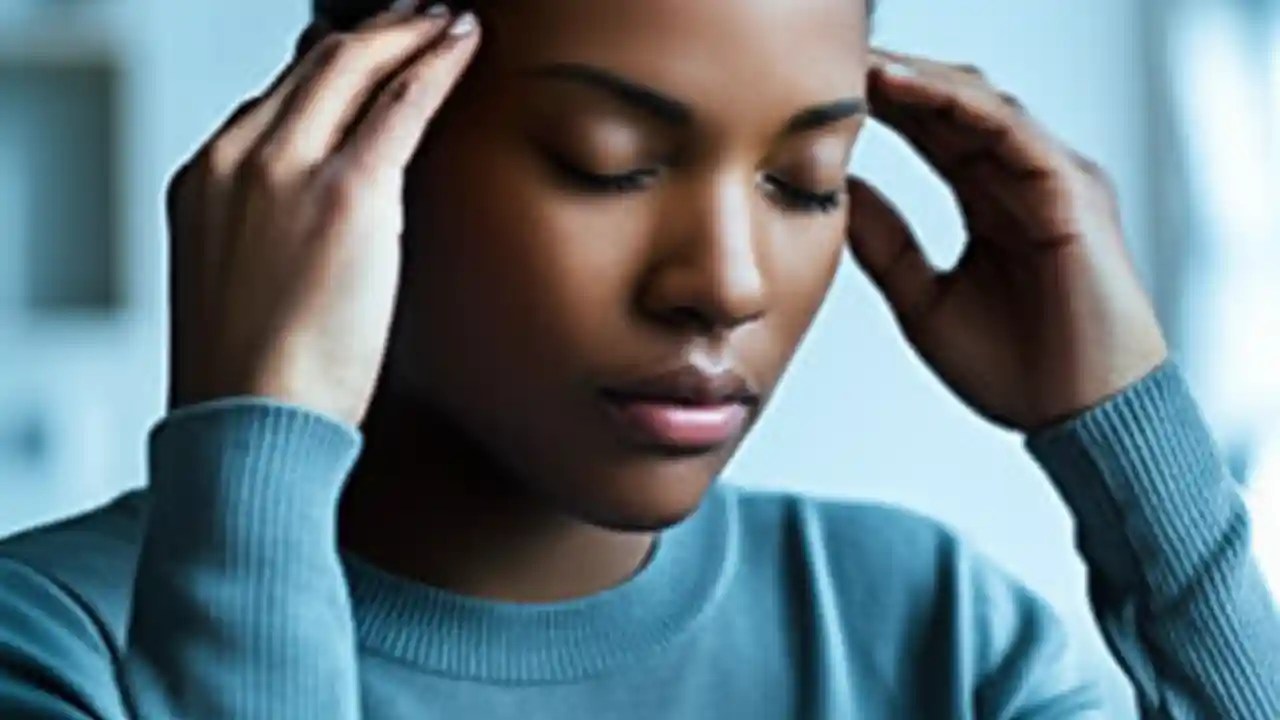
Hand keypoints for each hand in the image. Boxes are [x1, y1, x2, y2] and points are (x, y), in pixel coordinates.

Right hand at [165, 4, 478, 423]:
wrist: (249, 426)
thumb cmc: (257, 380)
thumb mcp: (244, 284)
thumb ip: (273, 229)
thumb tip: (323, 213)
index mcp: (206, 178)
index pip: (278, 94)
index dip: (333, 63)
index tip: (368, 53)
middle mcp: (237, 157)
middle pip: (317, 64)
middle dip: (377, 31)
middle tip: (419, 16)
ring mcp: (286, 169)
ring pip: (356, 66)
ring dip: (409, 33)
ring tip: (446, 22)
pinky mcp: (345, 193)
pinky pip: (400, 103)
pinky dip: (435, 62)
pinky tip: (463, 42)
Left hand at [846, 50, 1168, 431]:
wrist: (1081, 420)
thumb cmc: (1018, 371)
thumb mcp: (924, 300)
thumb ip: (887, 244)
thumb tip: (840, 193)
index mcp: (993, 202)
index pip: (934, 133)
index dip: (884, 108)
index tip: (827, 94)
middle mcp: (1026, 180)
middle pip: (955, 108)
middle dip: (898, 82)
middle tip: (841, 63)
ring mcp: (1054, 181)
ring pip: (982, 107)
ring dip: (922, 84)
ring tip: (867, 69)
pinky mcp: (1073, 194)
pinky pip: (1014, 133)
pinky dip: (962, 107)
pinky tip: (913, 92)